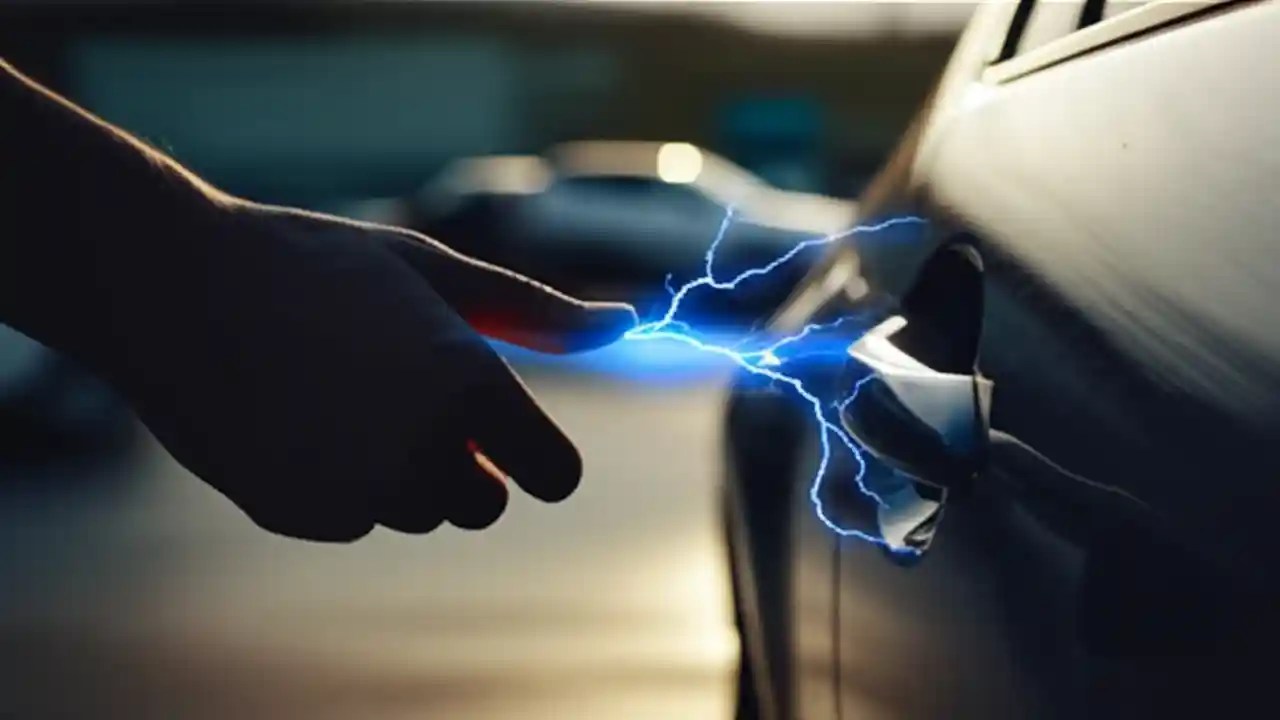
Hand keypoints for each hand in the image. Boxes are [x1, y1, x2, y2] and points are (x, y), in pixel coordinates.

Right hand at [102, 202, 635, 540]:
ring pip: (419, 513)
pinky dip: (339, 484)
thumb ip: (534, 310)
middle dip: (464, 463)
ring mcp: (356, 492)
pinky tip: (299, 421)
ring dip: (401, 472)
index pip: (555, 476)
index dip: (538, 456)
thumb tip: (626, 321)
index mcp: (470, 387)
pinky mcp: (300, 515)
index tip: (508, 433)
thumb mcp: (432, 270)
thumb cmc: (318, 266)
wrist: (177, 287)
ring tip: (344, 396)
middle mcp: (421, 452)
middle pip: (486, 504)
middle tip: (404, 393)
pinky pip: (353, 518)